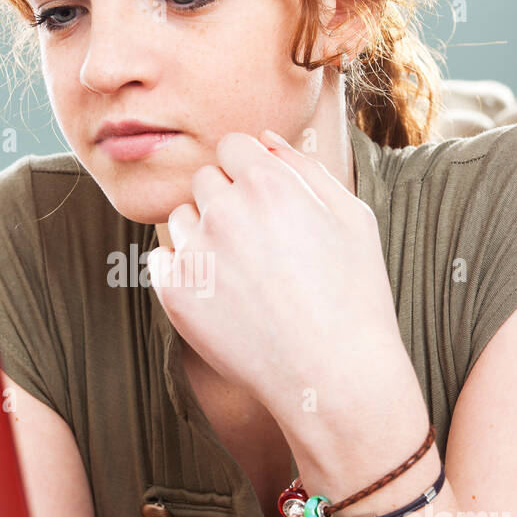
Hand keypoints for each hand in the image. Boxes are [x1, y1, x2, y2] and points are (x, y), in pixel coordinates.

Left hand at [146, 129, 424, 447]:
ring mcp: (196, 252)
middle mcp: (225, 209)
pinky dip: (184, 272)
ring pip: (180, 219)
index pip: (232, 145)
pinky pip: (162, 261)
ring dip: (203, 234)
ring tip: (244, 275)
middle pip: (205, 180)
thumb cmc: (354, 296)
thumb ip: (305, 168)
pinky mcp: (175, 293)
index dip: (249, 171)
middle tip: (261, 247)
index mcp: (268, 181)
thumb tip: (263, 140)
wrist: (335, 376)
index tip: (266, 203)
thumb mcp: (352, 218)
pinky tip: (221, 296)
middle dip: (226, 200)